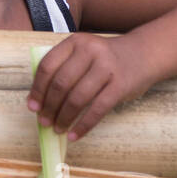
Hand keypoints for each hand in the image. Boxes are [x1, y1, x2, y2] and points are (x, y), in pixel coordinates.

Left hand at [26, 34, 150, 140]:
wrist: (144, 54)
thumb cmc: (105, 59)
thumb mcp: (83, 53)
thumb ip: (63, 68)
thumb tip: (38, 99)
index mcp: (74, 42)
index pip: (47, 66)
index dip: (37, 89)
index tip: (31, 106)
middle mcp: (89, 51)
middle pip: (60, 83)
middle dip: (49, 106)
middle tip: (43, 121)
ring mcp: (107, 68)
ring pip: (77, 98)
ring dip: (64, 117)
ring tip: (57, 128)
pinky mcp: (121, 85)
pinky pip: (97, 109)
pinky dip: (83, 125)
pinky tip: (74, 135)